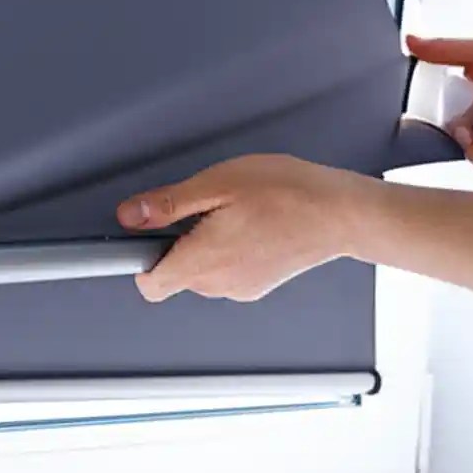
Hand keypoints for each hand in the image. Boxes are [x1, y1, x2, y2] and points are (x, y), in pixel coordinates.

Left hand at [116, 154, 367, 302]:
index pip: (150, 286)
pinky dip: (228, 252)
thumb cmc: (287, 192)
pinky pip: (226, 272)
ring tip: (233, 213)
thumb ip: (168, 204)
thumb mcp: (217, 183)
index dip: (141, 261)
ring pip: (201, 273)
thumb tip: (129, 215)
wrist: (342, 213)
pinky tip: (251, 225)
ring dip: (205, 246)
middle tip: (204, 208)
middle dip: (178, 244)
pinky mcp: (258, 285)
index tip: (148, 236)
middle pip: (175, 275)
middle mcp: (219, 285)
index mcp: (203, 261)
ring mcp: (240, 289)